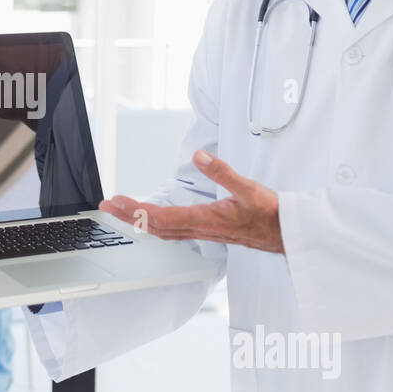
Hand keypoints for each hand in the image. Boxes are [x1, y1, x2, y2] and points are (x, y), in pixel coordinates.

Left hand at [98, 150, 284, 253]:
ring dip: (139, 221)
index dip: (136, 211)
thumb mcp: (249, 188)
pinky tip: (150, 220)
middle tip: (106, 205)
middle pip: (155, 226)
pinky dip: (156, 225)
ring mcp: (202, 233)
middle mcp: (199, 229)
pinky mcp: (206, 232)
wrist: (286, 235)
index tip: (117, 202)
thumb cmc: (270, 214)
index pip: (161, 217)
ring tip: (119, 211)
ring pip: (162, 230)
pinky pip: (173, 231)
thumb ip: (223, 172)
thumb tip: (199, 156)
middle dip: (128, 216)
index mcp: (205, 220)